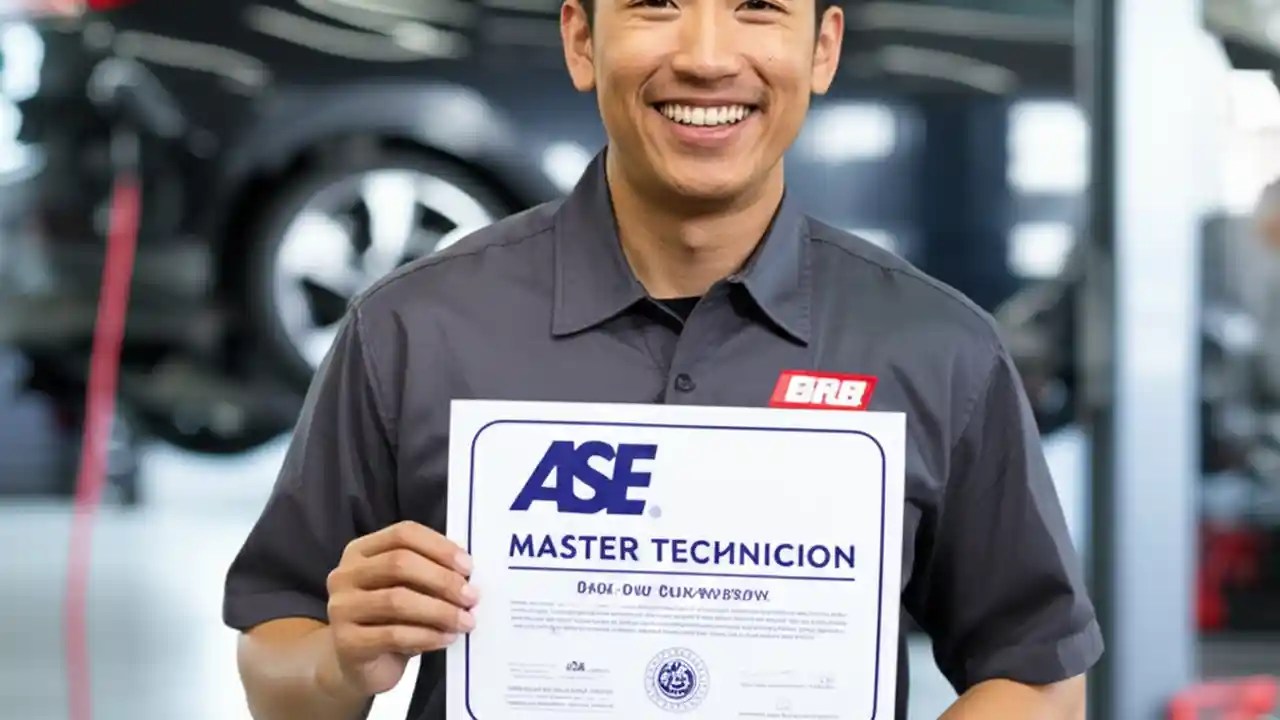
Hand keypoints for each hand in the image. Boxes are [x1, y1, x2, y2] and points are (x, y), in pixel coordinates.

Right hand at [324, 521, 477, 696]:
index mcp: (361, 551)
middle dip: (443, 580)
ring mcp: (341, 608)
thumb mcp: (408, 589)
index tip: (468, 567)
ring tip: (465, 621)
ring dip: (440, 611)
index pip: (403, 534)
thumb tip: (466, 574)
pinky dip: (427, 635)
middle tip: (471, 597)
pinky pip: (393, 635)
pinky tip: (446, 638)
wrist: (358, 667)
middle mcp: (344, 575)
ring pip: (397, 600)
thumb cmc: (390, 621)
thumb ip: (429, 574)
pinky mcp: (346, 643)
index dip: (440, 547)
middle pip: (399, 564)